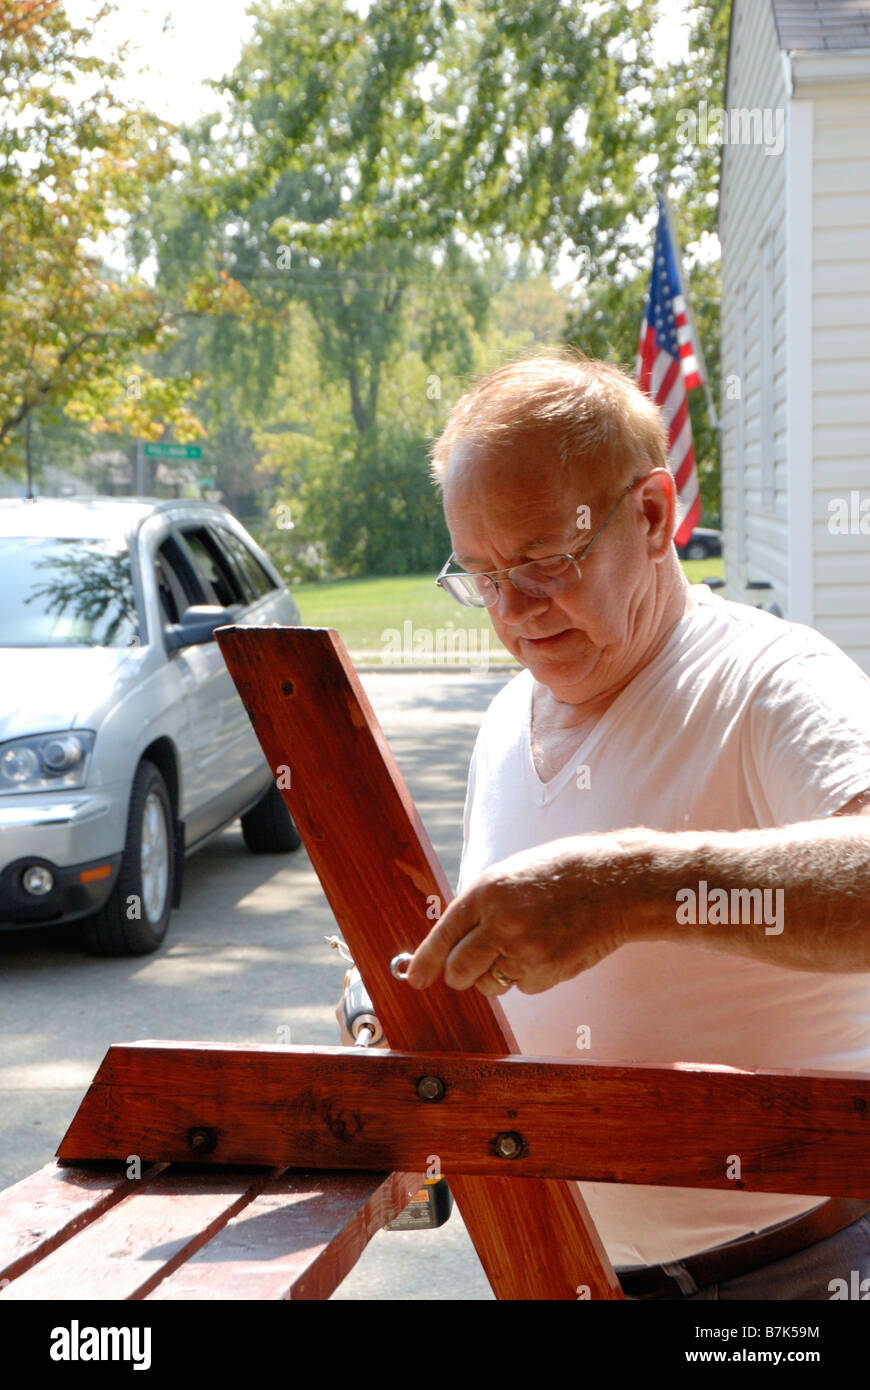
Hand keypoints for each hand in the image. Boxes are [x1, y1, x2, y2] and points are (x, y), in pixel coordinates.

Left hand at [405, 835, 636, 995]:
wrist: (615, 884)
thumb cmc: (565, 874)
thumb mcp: (513, 876)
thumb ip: (483, 905)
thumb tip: (456, 939)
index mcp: (487, 891)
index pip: (444, 934)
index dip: (425, 961)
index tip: (415, 978)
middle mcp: (499, 922)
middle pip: (459, 970)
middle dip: (459, 976)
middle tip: (468, 972)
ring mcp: (523, 949)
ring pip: (490, 983)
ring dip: (499, 974)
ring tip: (527, 945)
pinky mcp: (546, 971)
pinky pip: (523, 987)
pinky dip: (531, 976)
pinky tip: (550, 949)